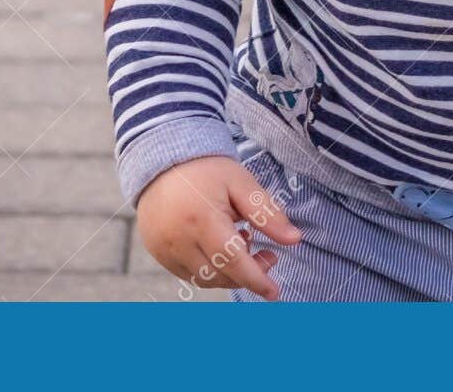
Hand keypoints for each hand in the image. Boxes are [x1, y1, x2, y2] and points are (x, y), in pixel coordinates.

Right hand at [135, 155, 301, 299]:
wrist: (162, 159)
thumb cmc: (206, 170)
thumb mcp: (241, 183)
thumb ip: (266, 213)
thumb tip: (294, 239)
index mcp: (202, 219)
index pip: (233, 261)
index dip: (256, 279)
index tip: (274, 292)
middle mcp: (180, 240)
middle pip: (220, 275)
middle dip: (248, 274)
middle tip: (268, 255)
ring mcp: (165, 249)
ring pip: (204, 279)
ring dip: (228, 274)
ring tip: (241, 244)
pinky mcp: (157, 253)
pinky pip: (188, 274)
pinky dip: (209, 270)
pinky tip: (219, 248)